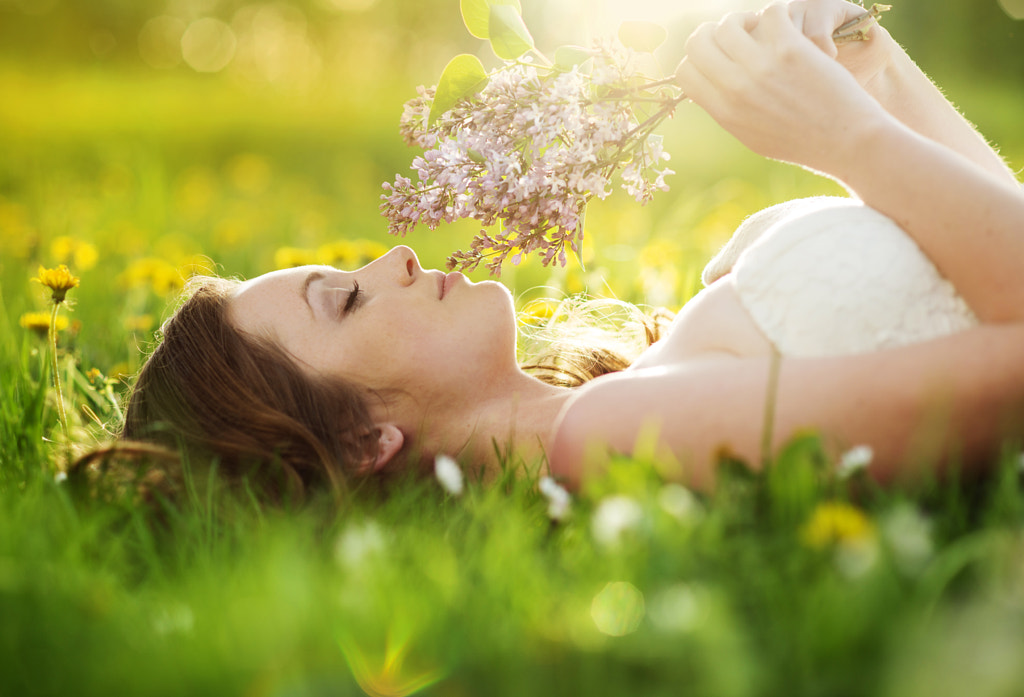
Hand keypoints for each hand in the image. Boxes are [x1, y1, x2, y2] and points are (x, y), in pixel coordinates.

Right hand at [674, 3, 891, 175]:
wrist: (848, 143)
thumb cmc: (803, 142)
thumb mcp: (753, 136)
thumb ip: (728, 110)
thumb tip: (711, 87)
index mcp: (724, 112)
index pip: (685, 71)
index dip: (698, 60)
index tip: (720, 59)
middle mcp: (737, 89)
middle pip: (698, 43)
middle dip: (713, 34)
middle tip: (738, 39)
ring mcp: (763, 68)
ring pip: (729, 22)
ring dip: (744, 20)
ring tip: (763, 31)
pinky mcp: (792, 49)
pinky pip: (770, 12)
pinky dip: (778, 15)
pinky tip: (790, 28)